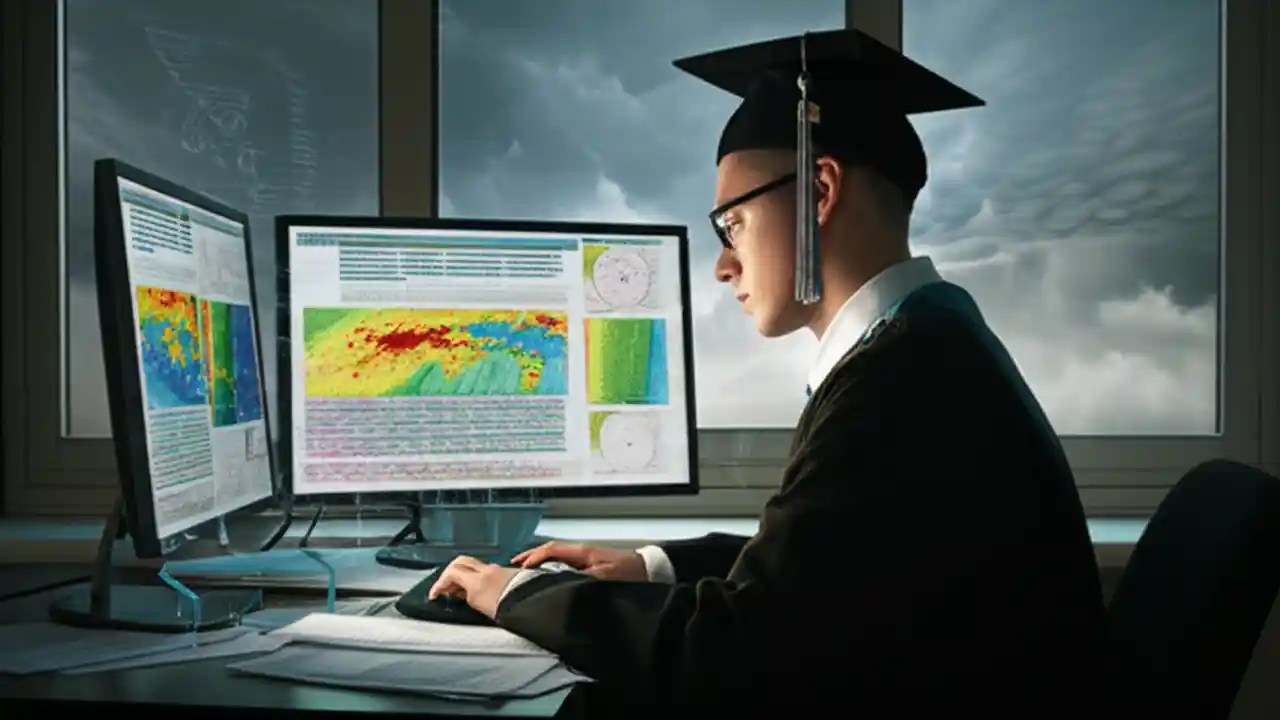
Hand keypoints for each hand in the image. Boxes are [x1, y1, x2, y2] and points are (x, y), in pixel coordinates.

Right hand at [427, 555, 521, 618]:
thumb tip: (461, 591)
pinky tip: (480, 589)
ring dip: (465, 574)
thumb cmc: (509, 609)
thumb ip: (467, 595)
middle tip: (446, 587)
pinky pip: (487, 570)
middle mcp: (487, 570)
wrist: (533, 605)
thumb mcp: (480, 606)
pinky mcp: (509, 572)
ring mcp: (499, 569)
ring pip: (475, 565)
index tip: (434, 595)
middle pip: (462, 562)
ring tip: (462, 590)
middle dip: (450, 572)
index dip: (439, 584)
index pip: (451, 573)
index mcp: (477, 580)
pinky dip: (478, 576)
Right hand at [511, 541, 647, 580]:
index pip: (552, 550)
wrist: (649, 570)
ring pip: (556, 558)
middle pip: (550, 551)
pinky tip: (547, 576)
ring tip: (524, 570)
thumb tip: (562, 582)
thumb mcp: (606, 577)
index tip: (520, 567)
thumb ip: (584, 578)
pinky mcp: (590, 566)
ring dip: (540, 562)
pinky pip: (564, 564)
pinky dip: (551, 568)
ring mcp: (585, 559)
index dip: (534, 557)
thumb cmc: (630, 572)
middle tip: (513, 566)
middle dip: (531, 557)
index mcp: (583, 552)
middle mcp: (582, 553)